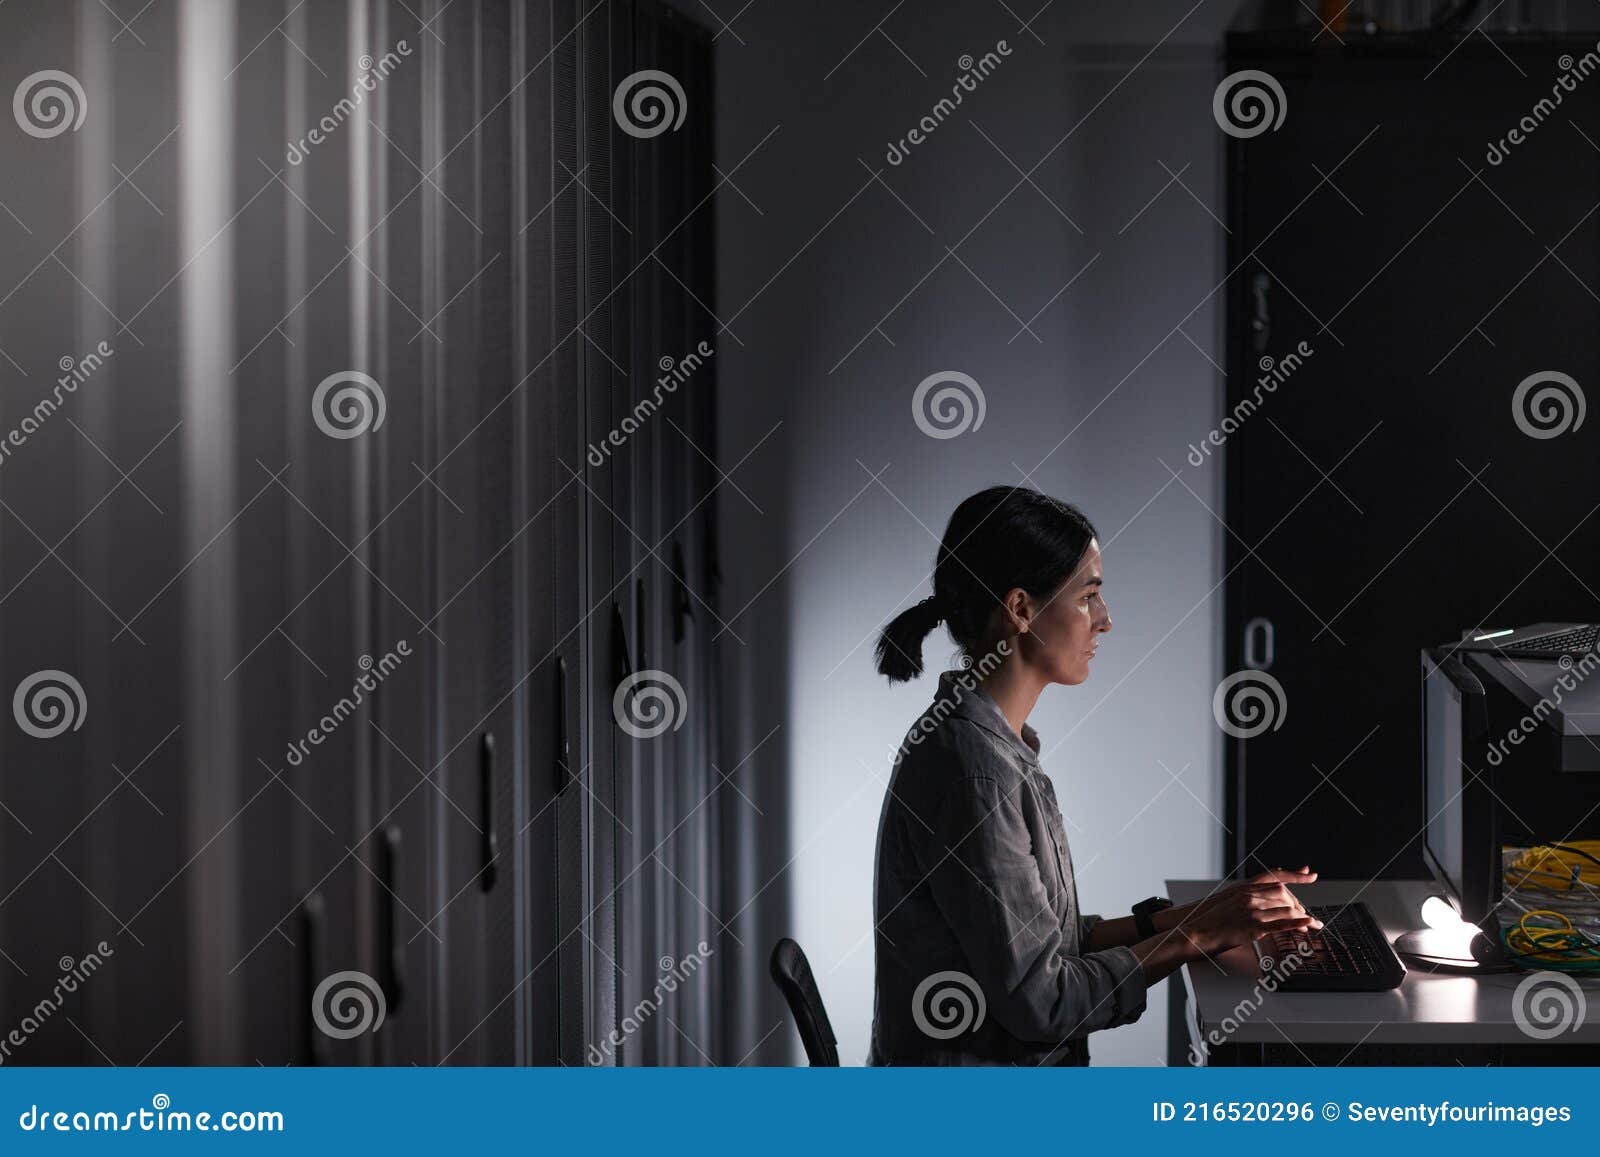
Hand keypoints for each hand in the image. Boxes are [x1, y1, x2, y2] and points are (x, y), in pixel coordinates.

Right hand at [1177, 867, 1319, 956]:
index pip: (1276, 879)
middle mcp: (1249, 896)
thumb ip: (1244, 899)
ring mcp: (1252, 910)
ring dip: (1303, 916)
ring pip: (1285, 909)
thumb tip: (1258, 901)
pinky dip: (1298, 923)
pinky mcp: (1253, 926)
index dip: (1295, 875)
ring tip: (1313, 924)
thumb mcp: (1228, 903)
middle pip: (1284, 895)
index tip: (1309, 874)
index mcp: (1244, 889)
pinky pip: (1281, 923)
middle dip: (1299, 904)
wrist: (1196, 931)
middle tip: (1308, 915)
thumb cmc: (1210, 921)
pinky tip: (1308, 924)